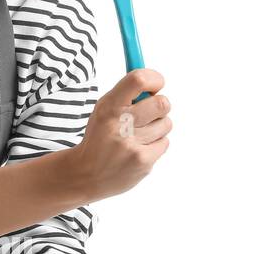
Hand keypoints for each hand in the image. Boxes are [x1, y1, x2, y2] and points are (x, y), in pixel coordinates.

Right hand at [67, 67, 171, 203]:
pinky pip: (164, 142)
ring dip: (157, 127)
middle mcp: (120, 124)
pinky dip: (155, 144)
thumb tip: (155, 81)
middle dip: (160, 106)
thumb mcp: (104, 111)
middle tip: (150, 112)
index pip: (138, 80)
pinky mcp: (142, 162)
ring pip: (166, 124)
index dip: (154, 79)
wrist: (87, 174)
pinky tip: (139, 149)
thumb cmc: (101, 137)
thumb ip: (127, 95)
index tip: (156, 84)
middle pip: (162, 103)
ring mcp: (132, 145)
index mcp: (109, 107)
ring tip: (140, 135)